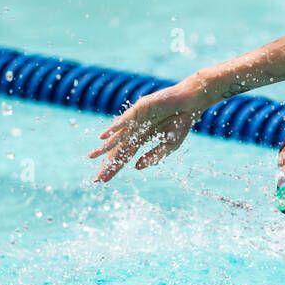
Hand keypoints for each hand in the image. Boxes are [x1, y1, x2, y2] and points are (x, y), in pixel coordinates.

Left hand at [87, 81, 202, 182]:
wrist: (191, 103)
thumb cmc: (182, 122)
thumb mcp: (169, 146)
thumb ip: (153, 157)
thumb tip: (136, 167)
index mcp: (142, 138)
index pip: (124, 156)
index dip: (114, 168)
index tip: (103, 181)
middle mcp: (135, 130)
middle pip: (118, 150)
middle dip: (108, 164)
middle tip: (97, 178)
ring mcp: (135, 119)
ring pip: (117, 137)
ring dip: (105, 147)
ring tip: (92, 156)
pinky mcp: (139, 109)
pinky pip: (124, 121)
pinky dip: (114, 128)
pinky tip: (103, 137)